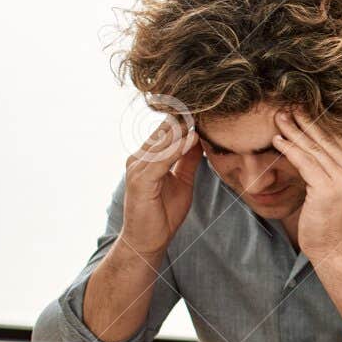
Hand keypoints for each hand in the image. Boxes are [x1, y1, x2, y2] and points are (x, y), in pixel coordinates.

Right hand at [118, 118, 200, 258]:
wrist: (149, 241)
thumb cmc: (163, 213)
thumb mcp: (182, 181)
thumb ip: (187, 160)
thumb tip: (199, 140)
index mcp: (147, 157)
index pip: (166, 131)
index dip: (184, 118)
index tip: (205, 105)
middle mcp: (139, 158)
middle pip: (163, 132)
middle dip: (183, 117)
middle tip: (205, 100)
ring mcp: (137, 168)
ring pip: (162, 143)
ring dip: (181, 128)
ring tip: (200, 114)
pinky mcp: (140, 181)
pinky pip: (160, 161)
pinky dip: (175, 149)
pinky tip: (191, 139)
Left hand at [271, 110, 341, 263]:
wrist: (334, 248)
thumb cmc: (331, 219)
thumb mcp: (339, 188)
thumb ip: (334, 166)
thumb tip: (315, 141)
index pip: (338, 140)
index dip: (319, 124)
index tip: (302, 111)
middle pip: (326, 141)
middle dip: (305, 123)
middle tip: (288, 108)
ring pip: (314, 149)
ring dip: (294, 132)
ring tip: (279, 120)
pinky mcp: (327, 188)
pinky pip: (305, 162)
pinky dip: (289, 149)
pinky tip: (277, 140)